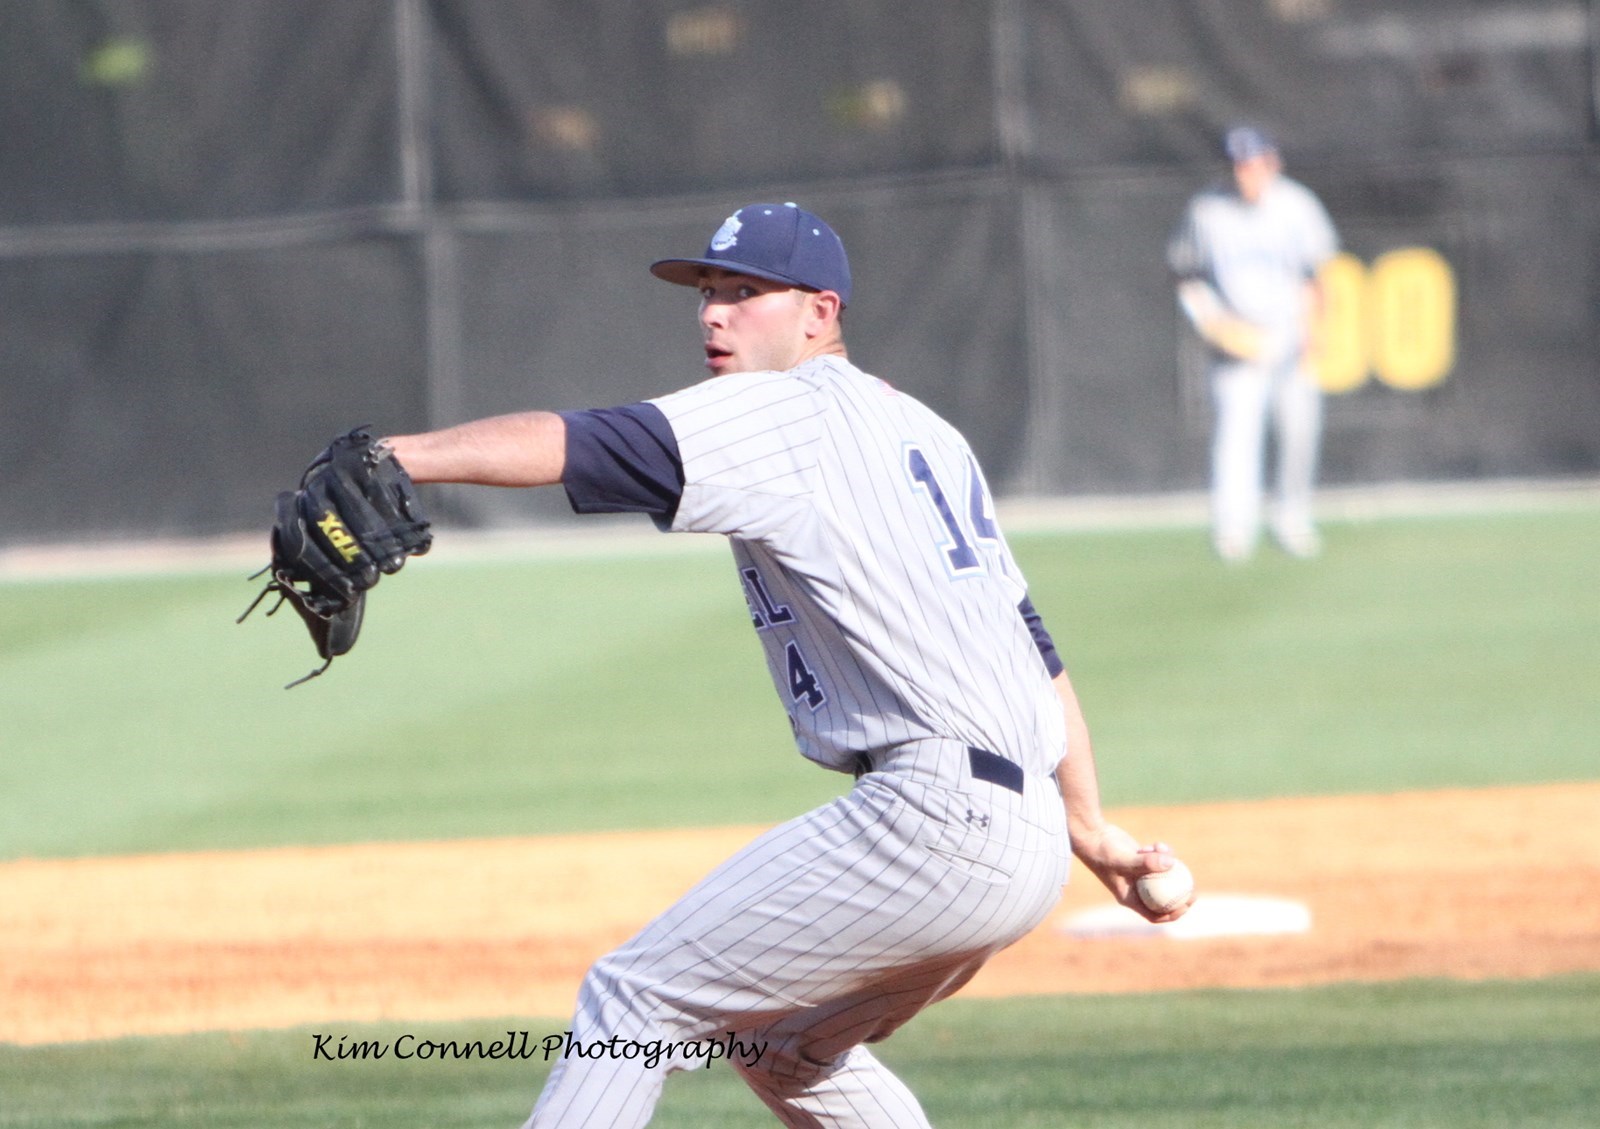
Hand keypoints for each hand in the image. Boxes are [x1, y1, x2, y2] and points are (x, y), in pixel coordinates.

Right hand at [1072, 823, 1194, 923]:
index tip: (1185, 906)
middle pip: (1163, 898)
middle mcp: (1136, 889)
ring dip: (1167, 863)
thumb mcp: (1124, 860)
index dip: (1172, 914)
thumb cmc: (1103, 852)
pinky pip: (1158, 860)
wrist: (1092, 835)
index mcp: (1130, 898)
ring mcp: (1139, 874)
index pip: (1154, 914)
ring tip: (1162, 849)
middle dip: (1179, 895)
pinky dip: (1160, 853)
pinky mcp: (1140, 860)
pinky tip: (1155, 843)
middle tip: (1193, 890)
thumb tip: (1171, 864)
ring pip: (1162, 875)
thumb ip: (1146, 863)